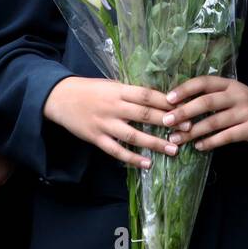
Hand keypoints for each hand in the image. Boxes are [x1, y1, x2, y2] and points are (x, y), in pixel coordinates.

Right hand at [43, 77, 177, 167]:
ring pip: (133, 135)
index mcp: (119, 90)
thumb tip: (159, 98)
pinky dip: (132, 159)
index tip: (185, 107)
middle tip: (188, 128)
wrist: (59, 97)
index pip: (147, 95)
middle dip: (168, 121)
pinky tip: (147, 164)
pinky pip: (116, 151)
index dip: (167, 102)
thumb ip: (131, 92)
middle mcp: (113, 106)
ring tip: (173, 149)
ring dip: (155, 143)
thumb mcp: (111, 84)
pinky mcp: (96, 138)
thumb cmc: (90, 89)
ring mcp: (104, 124)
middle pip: (144, 114)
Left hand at [162, 77, 247, 150]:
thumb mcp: (233, 95)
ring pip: (214, 122)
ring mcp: (245, 112)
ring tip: (176, 139)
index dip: (185, 89)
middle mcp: (237, 95)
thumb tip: (179, 104)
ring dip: (192, 131)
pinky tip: (198, 147)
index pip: (204, 82)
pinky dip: (210, 142)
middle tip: (166, 121)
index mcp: (230, 84)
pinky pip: (226, 136)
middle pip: (207, 102)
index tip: (168, 98)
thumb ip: (212, 97)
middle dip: (184, 111)